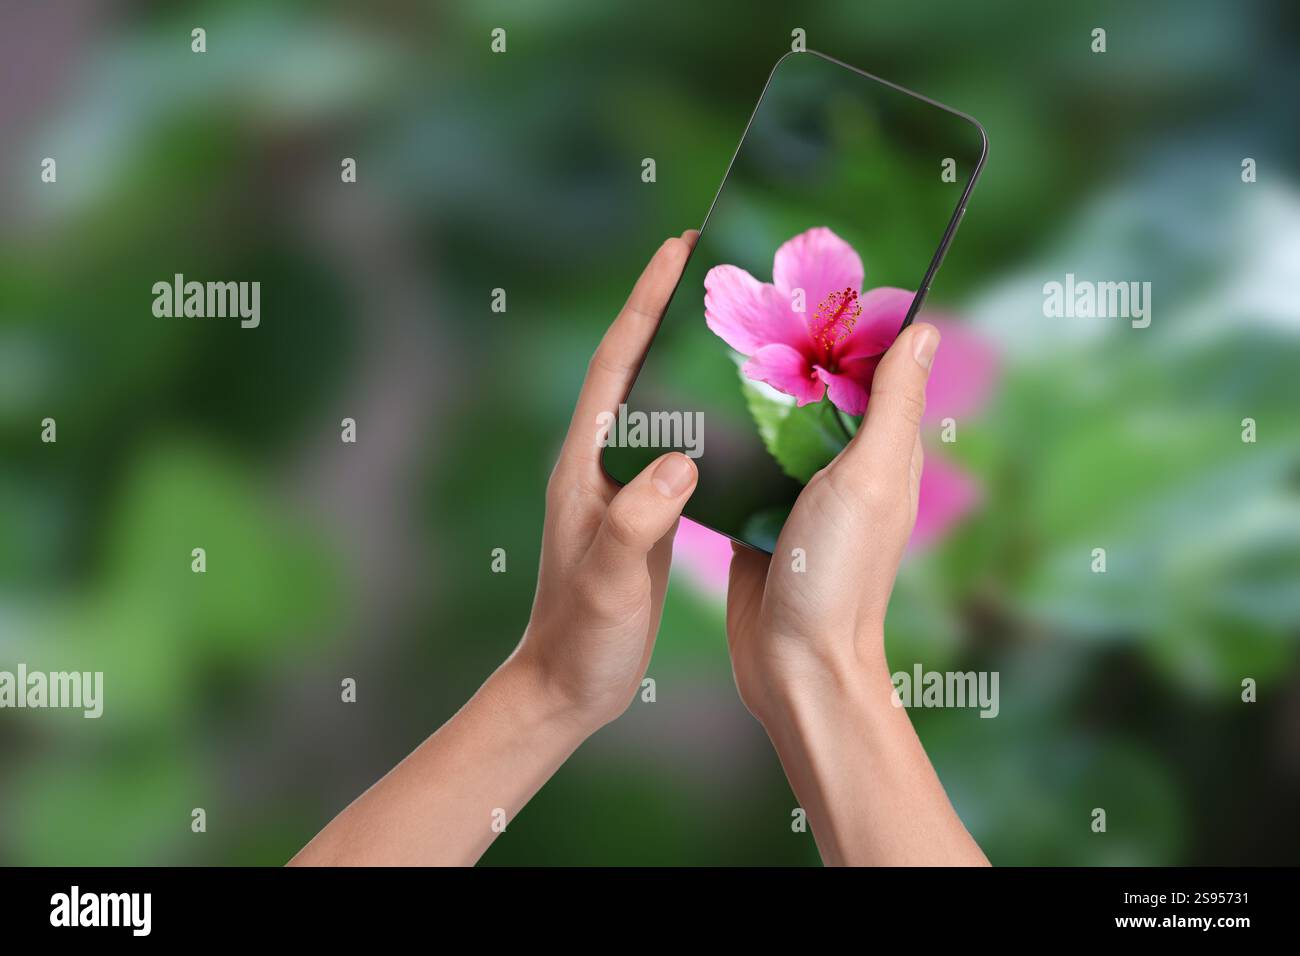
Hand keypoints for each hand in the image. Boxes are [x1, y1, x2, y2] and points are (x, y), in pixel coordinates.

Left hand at [291, 235, 700, 865]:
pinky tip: (742, 409)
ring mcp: (624, 484)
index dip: (645, 301)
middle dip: (672, 310)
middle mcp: (601, 460)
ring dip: (692, 357)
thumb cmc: (582, 633)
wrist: (568, 683)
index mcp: (585, 460)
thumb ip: (639, 516)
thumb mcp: (610, 575)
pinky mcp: (646, 511)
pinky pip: (681, 443)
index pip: (617, 362)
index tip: (678, 248)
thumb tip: (683, 460)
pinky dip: (708, 412)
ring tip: (742, 321)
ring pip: (661, 401)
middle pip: (638, 365)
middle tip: (720, 265)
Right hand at [723, 322, 983, 865]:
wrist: (791, 663)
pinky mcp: (761, 512)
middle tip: (748, 292)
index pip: (879, 368)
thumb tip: (925, 329)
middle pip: (823, 388)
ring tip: (714, 334)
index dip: (856, 323)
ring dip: (755, 384)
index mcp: (886, 450)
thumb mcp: (871, 477)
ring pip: (779, 419)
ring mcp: (802, 490)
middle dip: (794, 343)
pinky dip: (728, 431)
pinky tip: (694, 401)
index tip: (816, 277)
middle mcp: (848, 465)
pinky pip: (746, 459)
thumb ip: (892, 405)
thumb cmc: (839, 573)